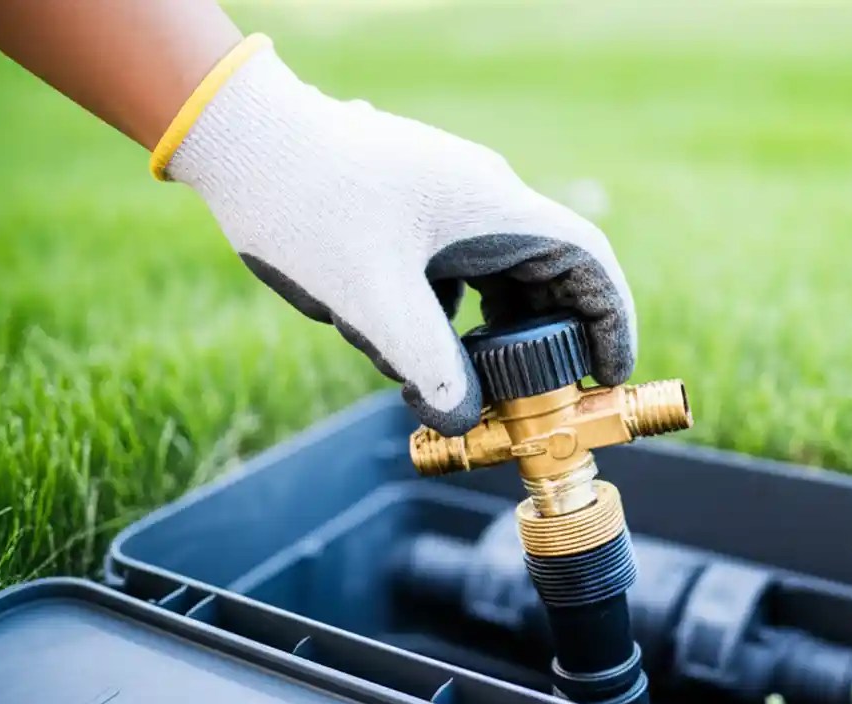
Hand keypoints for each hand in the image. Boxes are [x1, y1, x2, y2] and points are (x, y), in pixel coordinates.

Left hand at [163, 39, 635, 435]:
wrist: (240, 138)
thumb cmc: (305, 202)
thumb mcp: (369, 296)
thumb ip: (424, 361)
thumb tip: (462, 418)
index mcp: (493, 208)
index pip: (586, 260)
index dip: (611, 319)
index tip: (609, 372)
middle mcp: (482, 200)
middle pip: (550, 273)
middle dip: (552, 339)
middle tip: (543, 398)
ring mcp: (448, 204)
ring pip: (501, 275)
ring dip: (498, 331)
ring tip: (478, 383)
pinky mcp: (415, 214)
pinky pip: (460, 270)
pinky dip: (457, 315)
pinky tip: (420, 347)